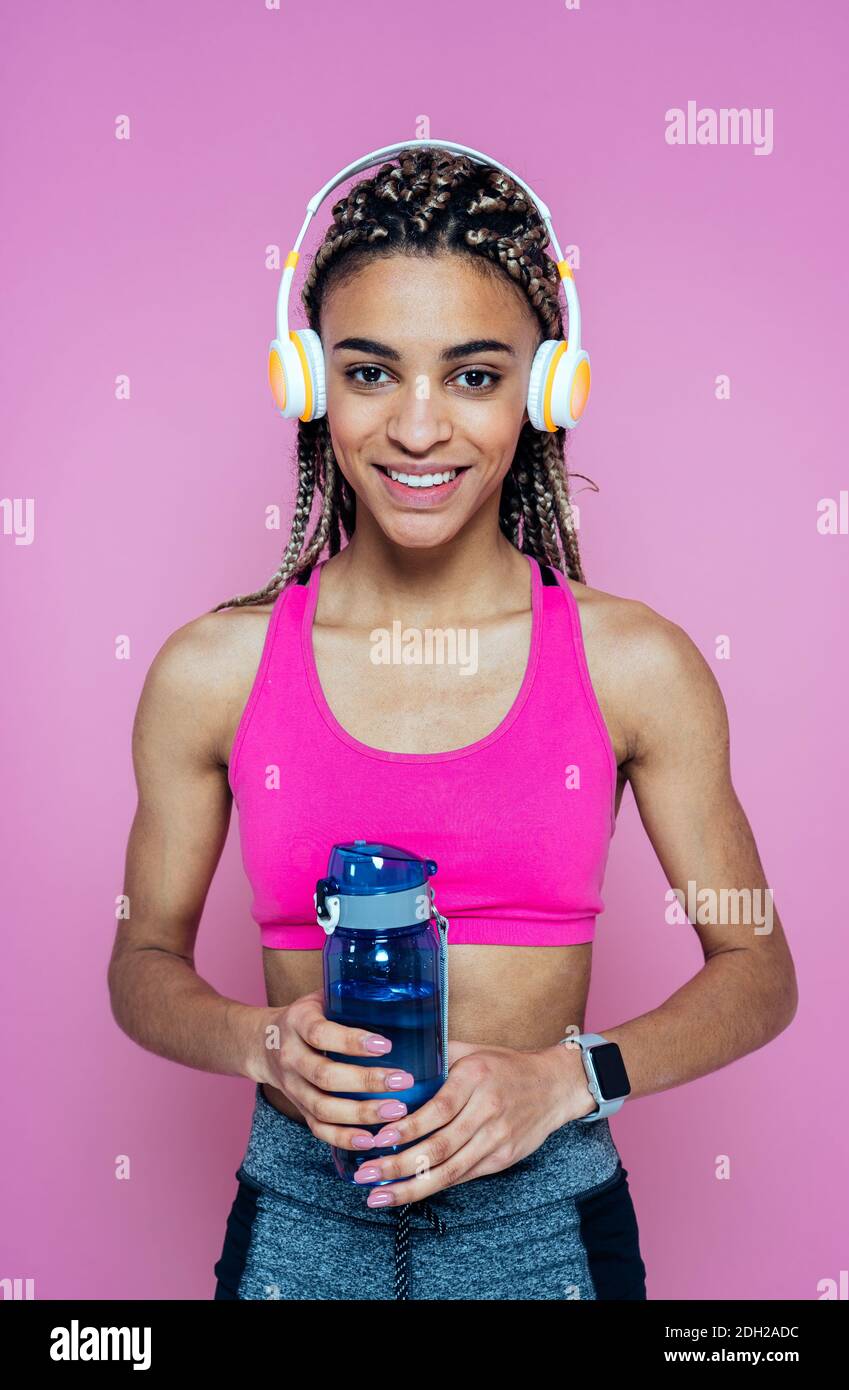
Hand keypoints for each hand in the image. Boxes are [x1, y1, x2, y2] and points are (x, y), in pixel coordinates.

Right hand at [254, 989, 419, 1148]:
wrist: (264, 1042)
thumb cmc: (309, 1016)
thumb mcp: (322, 997)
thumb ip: (353, 996)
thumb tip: (404, 992)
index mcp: (296, 1022)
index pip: (321, 1034)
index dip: (351, 1041)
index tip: (386, 1044)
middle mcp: (290, 1056)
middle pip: (325, 1075)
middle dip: (366, 1081)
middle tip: (402, 1081)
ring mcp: (292, 1086)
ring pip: (323, 1107)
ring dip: (362, 1113)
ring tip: (397, 1110)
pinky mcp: (298, 1108)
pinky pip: (319, 1129)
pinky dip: (345, 1138)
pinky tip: (372, 1139)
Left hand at [352, 1038, 597, 1208]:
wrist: (554, 1086)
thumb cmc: (505, 1066)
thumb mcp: (471, 1051)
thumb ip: (436, 1057)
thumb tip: (391, 1065)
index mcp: (476, 1076)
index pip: (437, 1109)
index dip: (407, 1128)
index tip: (377, 1139)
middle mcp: (487, 1109)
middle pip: (439, 1146)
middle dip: (398, 1166)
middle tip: (366, 1176)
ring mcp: (497, 1138)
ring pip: (450, 1170)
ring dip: (411, 1187)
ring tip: (379, 1196)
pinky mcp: (502, 1158)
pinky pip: (463, 1176)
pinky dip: (434, 1186)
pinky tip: (410, 1191)